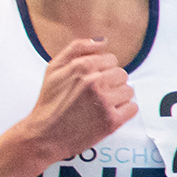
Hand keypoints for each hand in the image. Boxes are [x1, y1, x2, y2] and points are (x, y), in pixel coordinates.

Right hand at [21, 38, 136, 162]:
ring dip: (118, 98)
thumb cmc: (48, 104)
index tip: (94, 81)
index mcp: (82, 66)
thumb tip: (102, 41)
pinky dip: (124, 112)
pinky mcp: (111, 122)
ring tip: (101, 105)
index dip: (103, 70)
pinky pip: (132, 108)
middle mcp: (95, 82)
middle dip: (112, 83)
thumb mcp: (53, 69)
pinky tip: (109, 114)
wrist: (44, 136)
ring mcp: (104, 102)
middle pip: (122, 74)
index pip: (111, 59)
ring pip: (128, 91)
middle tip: (97, 95)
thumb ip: (77, 48)